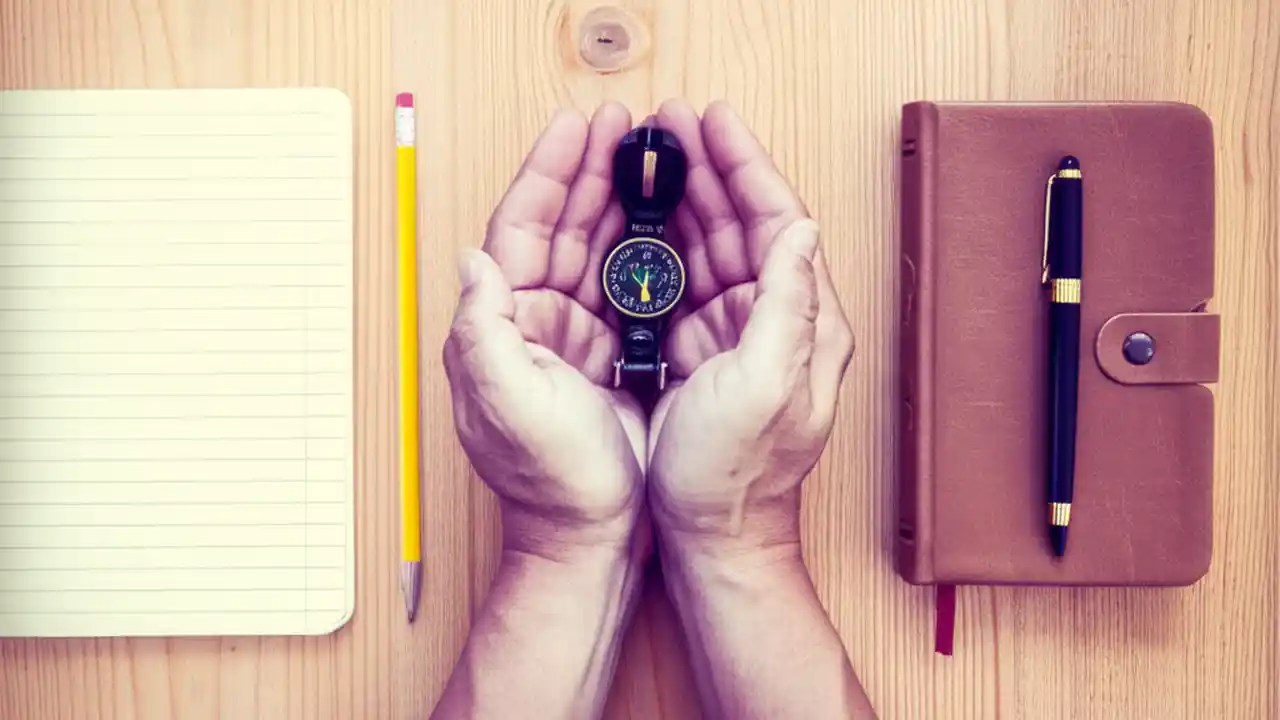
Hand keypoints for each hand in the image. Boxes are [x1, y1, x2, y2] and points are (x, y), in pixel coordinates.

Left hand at [443, 104, 647, 559]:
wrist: (594, 534)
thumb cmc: (550, 479)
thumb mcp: (507, 403)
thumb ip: (483, 330)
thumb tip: (472, 260)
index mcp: (502, 325)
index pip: (520, 229)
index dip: (547, 175)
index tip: (575, 130)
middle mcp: (534, 321)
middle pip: (559, 226)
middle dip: (588, 172)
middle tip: (620, 127)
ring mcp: (575, 335)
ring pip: (595, 247)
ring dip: (617, 200)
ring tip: (645, 156)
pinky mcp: (612, 352)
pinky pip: (626, 282)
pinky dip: (644, 246)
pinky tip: (664, 217)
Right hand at [647, 100, 854, 550]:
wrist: (712, 535)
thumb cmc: (737, 475)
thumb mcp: (767, 385)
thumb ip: (788, 304)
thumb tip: (799, 230)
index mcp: (802, 321)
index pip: (780, 220)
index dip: (748, 165)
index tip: (715, 123)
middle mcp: (775, 321)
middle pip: (744, 222)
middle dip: (709, 169)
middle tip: (672, 127)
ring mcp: (737, 335)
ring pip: (712, 245)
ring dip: (685, 199)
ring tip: (655, 158)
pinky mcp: (703, 352)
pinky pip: (683, 281)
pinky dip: (662, 245)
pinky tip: (640, 223)